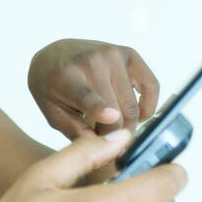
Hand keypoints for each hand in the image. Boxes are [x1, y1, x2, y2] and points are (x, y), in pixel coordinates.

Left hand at [28, 40, 159, 138]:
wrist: (53, 54)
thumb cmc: (50, 88)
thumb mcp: (52, 113)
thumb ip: (76, 132)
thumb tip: (105, 148)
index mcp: (65, 77)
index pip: (85, 95)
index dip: (100, 108)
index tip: (111, 117)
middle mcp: (92, 62)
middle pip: (117, 112)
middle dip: (114, 135)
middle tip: (106, 141)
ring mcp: (113, 55)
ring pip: (133, 105)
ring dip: (128, 124)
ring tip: (113, 126)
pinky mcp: (129, 54)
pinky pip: (152, 85)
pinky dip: (149, 105)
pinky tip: (138, 114)